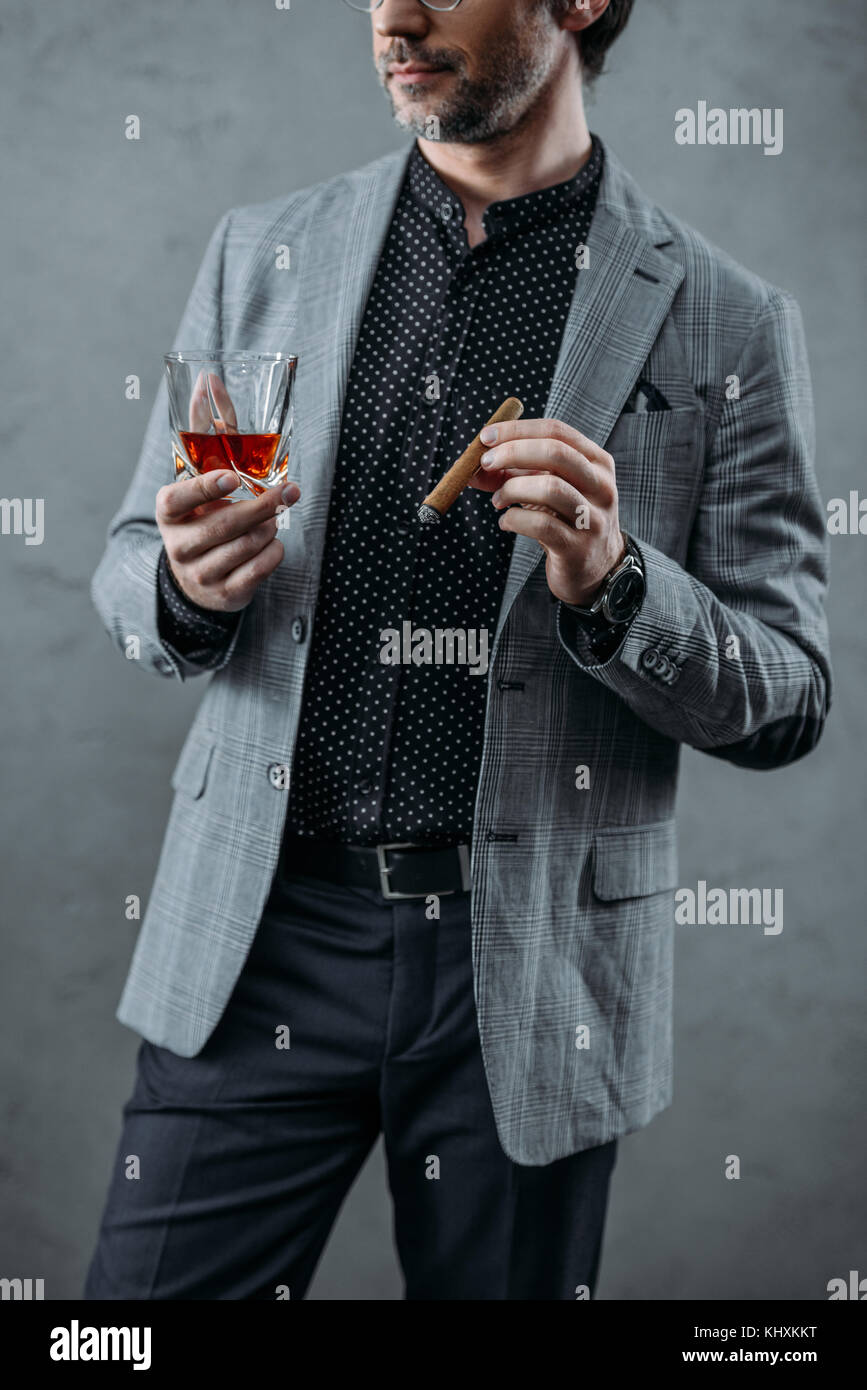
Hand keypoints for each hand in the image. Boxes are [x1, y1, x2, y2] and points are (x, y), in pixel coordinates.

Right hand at [155, 470, 299, 612]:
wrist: (196, 582)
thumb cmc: (201, 529)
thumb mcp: (195, 504)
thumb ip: (213, 476)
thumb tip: (243, 445)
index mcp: (168, 516)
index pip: (177, 500)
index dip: (205, 488)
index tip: (233, 478)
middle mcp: (179, 547)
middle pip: (225, 524)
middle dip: (262, 506)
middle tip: (288, 492)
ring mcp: (200, 574)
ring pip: (247, 545)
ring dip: (270, 528)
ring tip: (273, 520)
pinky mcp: (224, 593)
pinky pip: (259, 568)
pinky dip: (274, 551)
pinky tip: (273, 543)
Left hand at [470, 417, 625, 606]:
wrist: (593, 567)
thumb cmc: (564, 518)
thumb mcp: (543, 488)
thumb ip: (510, 472)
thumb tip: (470, 466)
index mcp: (596, 461)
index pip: (556, 431)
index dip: (518, 430)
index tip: (486, 436)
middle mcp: (601, 486)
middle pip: (556, 453)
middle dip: (513, 453)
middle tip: (486, 463)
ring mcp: (593, 518)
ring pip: (550, 489)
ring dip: (512, 489)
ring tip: (498, 500)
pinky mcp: (578, 547)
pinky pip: (541, 526)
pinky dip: (515, 520)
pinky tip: (506, 522)